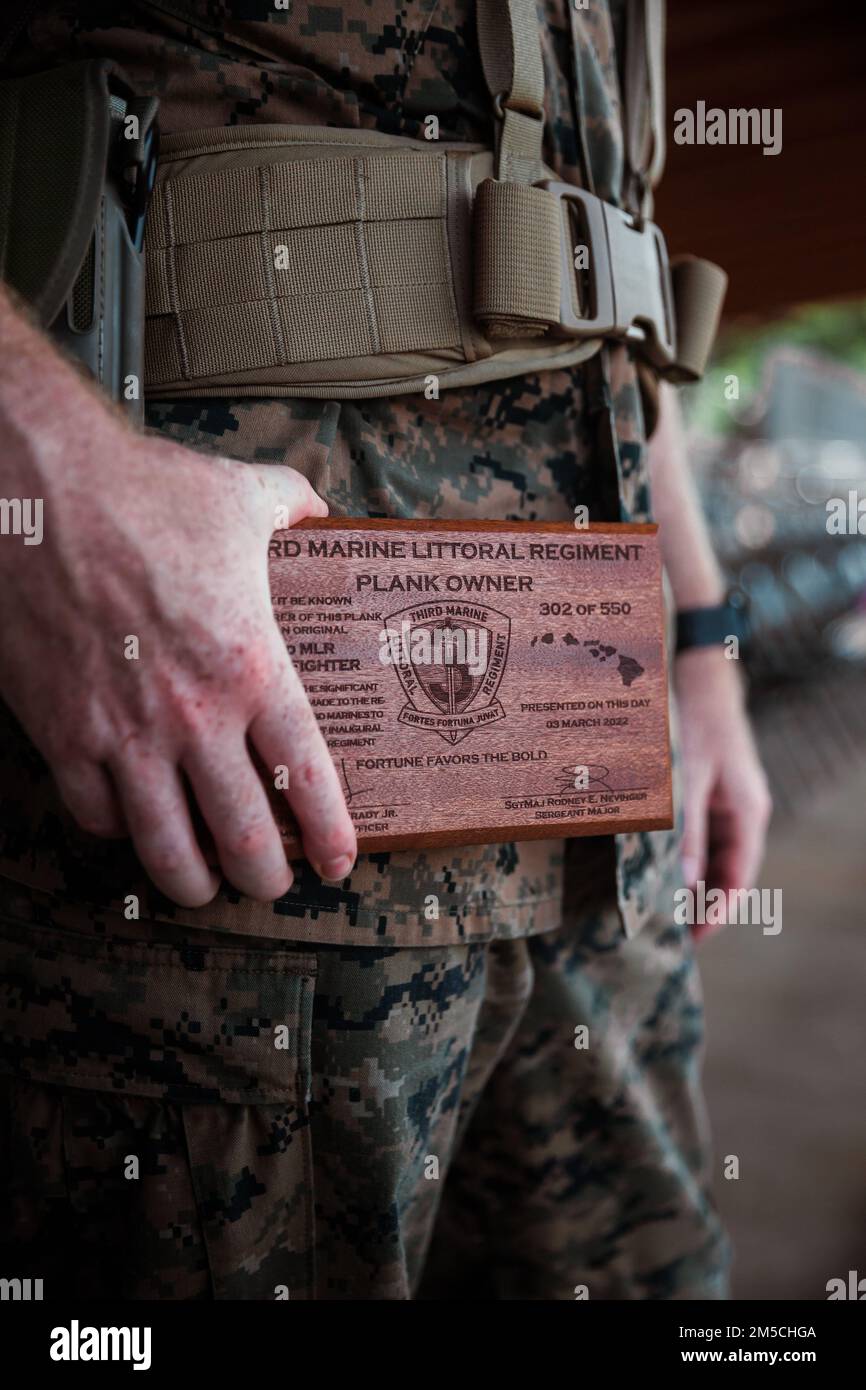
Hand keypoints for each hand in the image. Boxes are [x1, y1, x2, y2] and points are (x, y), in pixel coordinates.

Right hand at [0, 382, 356, 907]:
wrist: (37, 491)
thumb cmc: (141, 491)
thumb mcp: (237, 496)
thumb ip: (292, 507)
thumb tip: (320, 508)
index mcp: (250, 666)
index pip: (305, 777)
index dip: (328, 833)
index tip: (339, 863)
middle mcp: (193, 715)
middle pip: (242, 834)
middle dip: (264, 877)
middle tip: (273, 885)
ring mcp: (123, 733)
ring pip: (166, 847)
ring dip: (192, 882)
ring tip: (205, 889)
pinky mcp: (62, 733)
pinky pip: (94, 813)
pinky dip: (117, 831)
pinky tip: (130, 826)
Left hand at [675, 648, 772, 940]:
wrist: (701, 683)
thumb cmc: (696, 726)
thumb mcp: (687, 778)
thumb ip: (686, 829)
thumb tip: (683, 881)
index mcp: (748, 812)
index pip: (739, 876)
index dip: (719, 909)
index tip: (696, 937)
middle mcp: (743, 814)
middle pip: (728, 872)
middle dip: (705, 904)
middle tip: (673, 935)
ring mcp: (728, 806)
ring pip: (714, 857)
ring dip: (694, 884)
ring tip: (664, 913)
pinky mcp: (710, 797)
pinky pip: (701, 838)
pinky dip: (686, 858)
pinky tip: (661, 872)